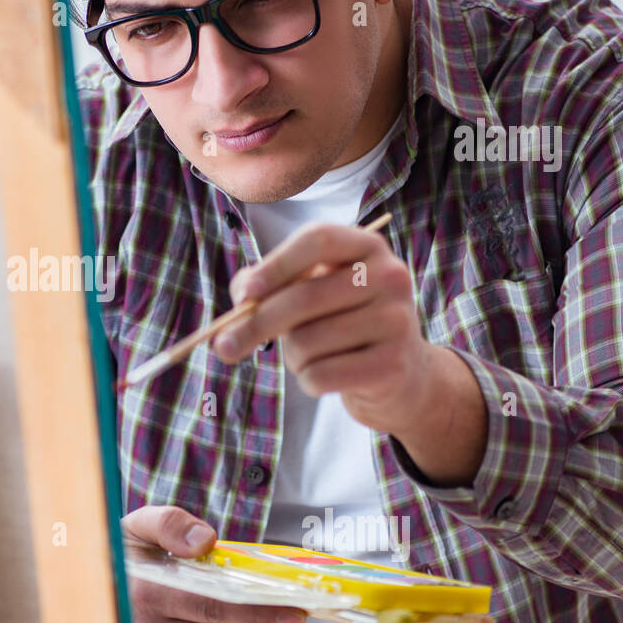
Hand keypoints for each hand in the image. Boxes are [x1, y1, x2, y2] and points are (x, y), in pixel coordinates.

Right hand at [122, 505, 307, 622]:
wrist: (94, 589)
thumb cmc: (123, 551)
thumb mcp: (138, 524)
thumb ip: (170, 524)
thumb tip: (206, 541)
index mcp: (144, 595)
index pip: (214, 608)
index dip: (259, 610)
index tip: (294, 606)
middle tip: (300, 611)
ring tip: (283, 615)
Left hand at [213, 221, 438, 436]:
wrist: (400, 373)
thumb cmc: (340, 323)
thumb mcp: (308, 292)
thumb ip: (267, 286)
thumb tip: (238, 305)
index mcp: (367, 246)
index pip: (318, 240)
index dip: (275, 265)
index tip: (242, 295)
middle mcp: (390, 277)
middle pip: (304, 297)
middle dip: (254, 326)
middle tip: (223, 347)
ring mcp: (397, 320)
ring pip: (307, 342)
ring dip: (291, 358)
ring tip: (309, 356)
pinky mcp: (393, 365)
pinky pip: (321, 376)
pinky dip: (308, 381)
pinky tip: (326, 375)